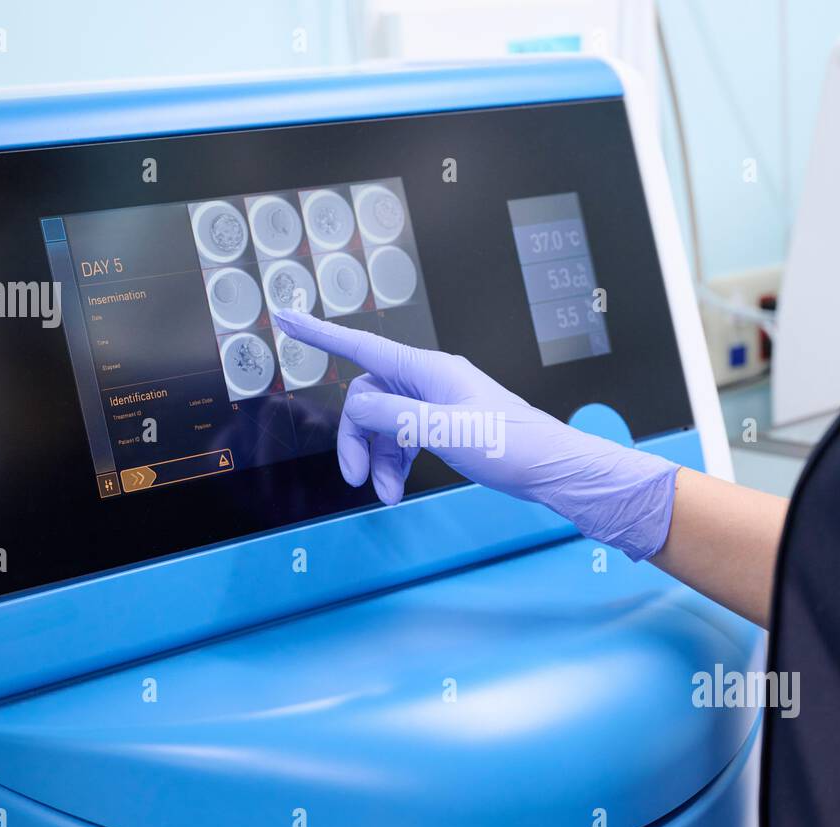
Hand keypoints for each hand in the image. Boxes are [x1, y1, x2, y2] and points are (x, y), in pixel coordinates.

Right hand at [271, 309, 679, 560]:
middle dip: (357, 440)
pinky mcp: (445, 426)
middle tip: (357, 479)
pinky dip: (395, 463)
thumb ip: (393, 417)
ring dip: (378, 460)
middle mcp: (429, 380)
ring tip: (385, 495)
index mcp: (428, 370)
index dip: (320, 334)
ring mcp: (437, 404)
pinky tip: (396, 487)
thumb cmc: (511, 445)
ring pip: (383, 425)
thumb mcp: (444, 431)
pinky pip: (403, 438)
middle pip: (368, 400)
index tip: (286, 317)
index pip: (362, 346)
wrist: (553, 470)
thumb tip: (357, 412)